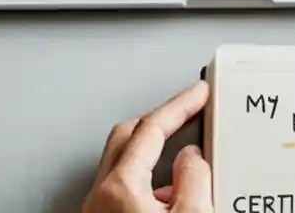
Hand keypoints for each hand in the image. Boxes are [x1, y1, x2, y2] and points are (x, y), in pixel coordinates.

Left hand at [83, 81, 212, 212]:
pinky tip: (168, 190)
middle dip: (159, 119)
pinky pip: (122, 189)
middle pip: (127, 137)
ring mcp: (97, 212)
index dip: (180, 104)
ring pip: (122, 164)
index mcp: (119, 188)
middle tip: (187, 109)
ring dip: (152, 150)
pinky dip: (146, 177)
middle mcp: (99, 198)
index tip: (198, 93)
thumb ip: (195, 177)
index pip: (151, 128)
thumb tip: (191, 158)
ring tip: (182, 149)